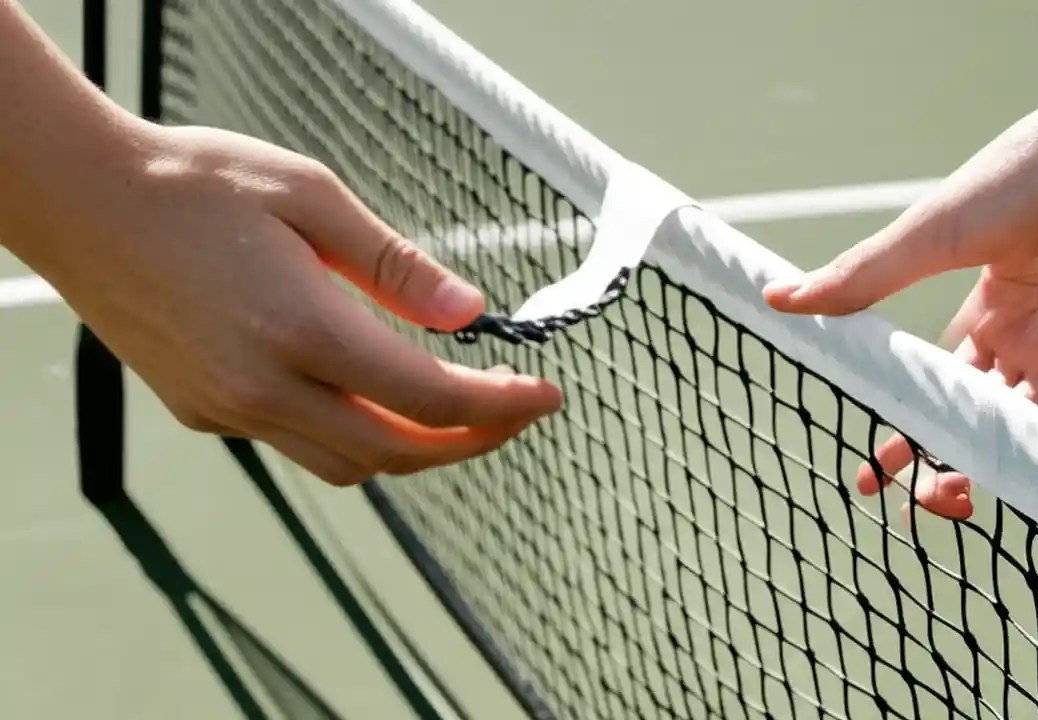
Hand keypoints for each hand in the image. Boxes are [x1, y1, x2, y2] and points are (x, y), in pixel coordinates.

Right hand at [32, 124, 562, 485]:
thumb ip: (395, 265)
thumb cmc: (195, 180)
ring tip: (458, 411)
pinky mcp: (203, 412)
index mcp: (301, 329)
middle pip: (396, 453)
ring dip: (413, 449)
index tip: (546, 394)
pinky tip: (373, 397)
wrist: (78, 201)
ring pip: (348, 465)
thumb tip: (471, 314)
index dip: (500, 406)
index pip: (428, 399)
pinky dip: (354, 435)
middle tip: (517, 410)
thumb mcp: (311, 195)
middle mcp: (264, 388)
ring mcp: (228, 410)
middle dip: (471, 440)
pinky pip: (299, 446)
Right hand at [764, 97, 1037, 520]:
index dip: (907, 433)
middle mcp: (1029, 339)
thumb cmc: (1025, 171)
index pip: (941, 389)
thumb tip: (777, 299)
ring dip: (993, 472)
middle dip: (945, 466)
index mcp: (987, 311)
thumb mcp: (928, 234)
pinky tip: (1025, 492)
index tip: (870, 476)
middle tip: (914, 503)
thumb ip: (861, 279)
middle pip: (983, 423)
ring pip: (1029, 437)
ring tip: (952, 499)